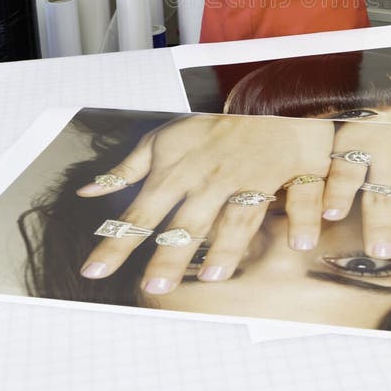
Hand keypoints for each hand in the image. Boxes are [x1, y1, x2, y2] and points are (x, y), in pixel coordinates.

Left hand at [77, 113, 332, 292]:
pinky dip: (303, 220)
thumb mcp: (162, 141)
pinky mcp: (282, 176)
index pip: (140, 211)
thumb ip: (126, 169)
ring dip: (227, 246)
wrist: (261, 103)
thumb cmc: (209, 130)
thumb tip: (88, 190)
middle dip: (170, 253)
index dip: (116, 241)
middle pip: (187, 222)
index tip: (93, 271)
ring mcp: (246, 179)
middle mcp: (209, 178)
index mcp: (176, 171)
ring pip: (237, 216)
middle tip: (153, 287)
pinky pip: (296, 199)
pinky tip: (300, 244)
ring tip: (212, 275)